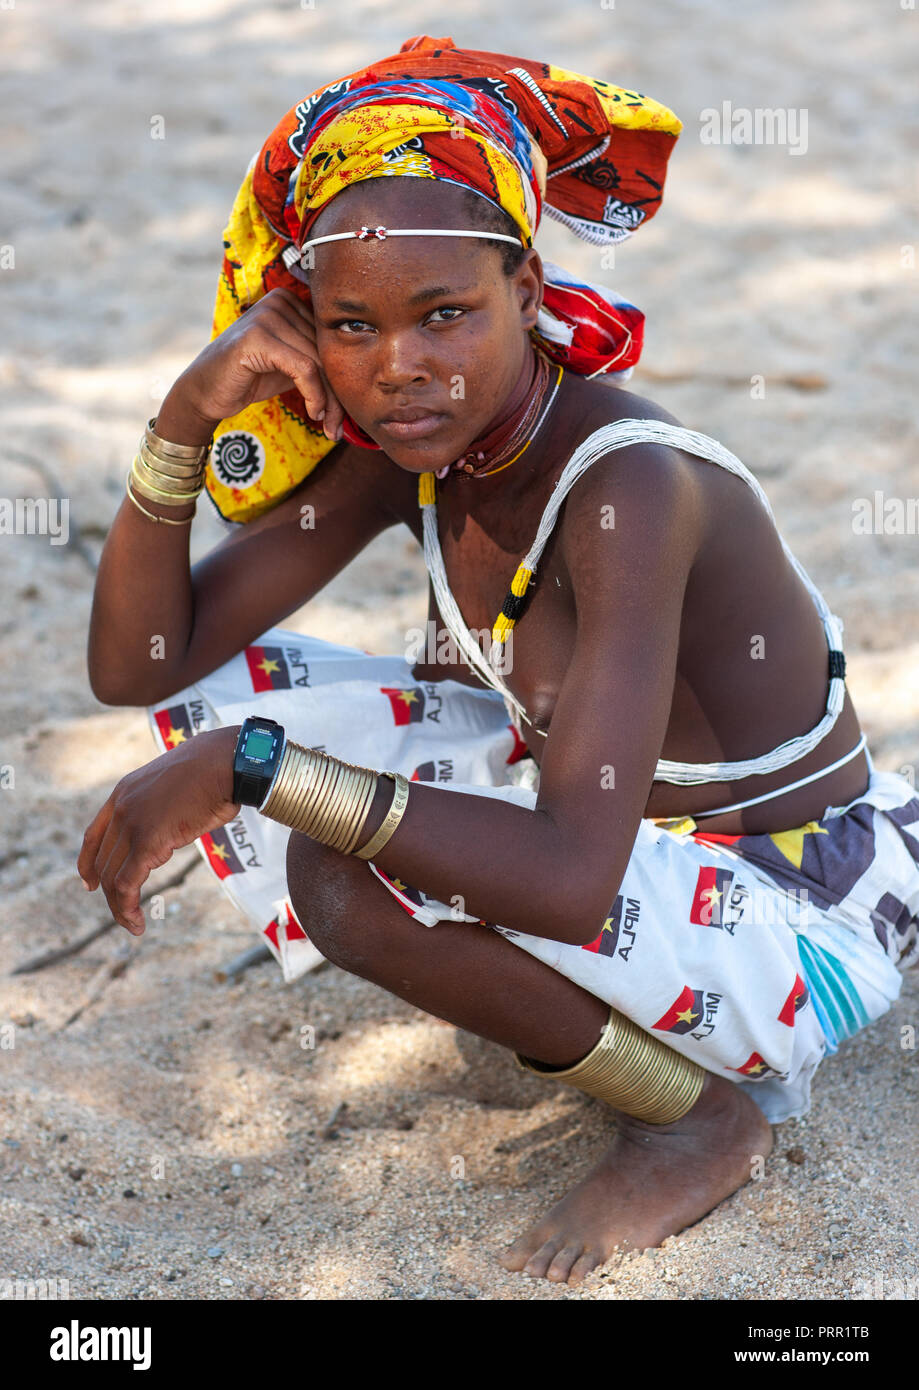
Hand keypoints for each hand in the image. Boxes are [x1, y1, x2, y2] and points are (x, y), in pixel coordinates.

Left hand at [77, 726, 241, 935]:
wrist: (224, 762)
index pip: (92, 835)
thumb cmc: (213, 772)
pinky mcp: (147, 841)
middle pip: (102, 862)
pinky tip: (137, 922)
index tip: (90, 883)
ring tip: (132, 924)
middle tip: (125, 913)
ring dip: (119, 907)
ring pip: (112, 877)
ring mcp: (132, 824)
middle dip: (109, 893)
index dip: (88, 863)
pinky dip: (127, 907)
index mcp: (124, 793)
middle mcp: (121, 808)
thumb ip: (163, 808)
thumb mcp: (176, 787)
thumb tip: (174, 824)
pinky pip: (127, 883)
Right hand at [160, 288, 345, 442]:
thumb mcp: (290, 366)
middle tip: (339, 426)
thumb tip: (356, 381)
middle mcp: (279, 302)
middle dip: (337, 394)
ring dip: (329, 401)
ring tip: (328, 425)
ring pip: (319, 362)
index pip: (328, 341)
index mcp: (289, 301)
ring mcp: (268, 316)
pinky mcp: (259, 337)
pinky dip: (314, 394)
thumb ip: (317, 361)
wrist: (204, 391)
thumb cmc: (248, 379)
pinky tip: (313, 413)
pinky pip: (304, 369)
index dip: (340, 378)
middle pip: (326, 351)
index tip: (344, 413)